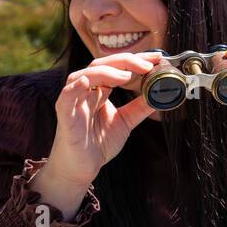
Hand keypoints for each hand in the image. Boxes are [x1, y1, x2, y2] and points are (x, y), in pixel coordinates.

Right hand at [45, 51, 163, 187]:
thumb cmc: (98, 143)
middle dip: (125, 61)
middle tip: (147, 64)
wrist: (81, 168)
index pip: (116, 67)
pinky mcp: (65, 117)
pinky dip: (75, 88)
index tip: (157, 58)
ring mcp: (75, 102)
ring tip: (127, 76)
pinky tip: (87, 82)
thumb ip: (140, 107)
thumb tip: (160, 94)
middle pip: (101, 65)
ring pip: (84, 75)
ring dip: (106, 72)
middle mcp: (86, 92)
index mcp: (100, 90)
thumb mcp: (125, 122)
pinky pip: (66, 98)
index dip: (136, 60)